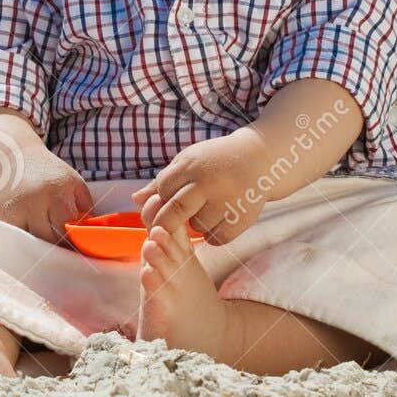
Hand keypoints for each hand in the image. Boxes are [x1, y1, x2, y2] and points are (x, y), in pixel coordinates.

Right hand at [0, 143, 93, 245]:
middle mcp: (31, 202)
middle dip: (58, 248)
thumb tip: (90, 239)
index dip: (74, 242)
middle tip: (64, 253)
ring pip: (29, 245)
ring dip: (40, 250)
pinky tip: (28, 242)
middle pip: (48, 240)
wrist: (11, 157)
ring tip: (47, 249)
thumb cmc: (48, 173)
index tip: (78, 248)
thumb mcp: (74, 183)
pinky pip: (13, 241)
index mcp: (54, 192)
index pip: (67, 228)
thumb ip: (85, 210)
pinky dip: (21, 245)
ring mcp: (11, 211)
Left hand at [131, 127, 275, 244]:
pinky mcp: (243, 216)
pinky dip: (214, 236)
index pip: (162, 191)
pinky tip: (219, 223)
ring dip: (196, 227)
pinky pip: (218, 238)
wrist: (261, 158)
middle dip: (166, 225)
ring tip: (205, 214)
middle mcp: (208, 182)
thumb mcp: (189, 162)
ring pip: (197, 228)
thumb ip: (163, 182)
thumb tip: (135, 200)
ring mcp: (227, 200)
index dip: (159, 203)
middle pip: (175, 212)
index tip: (163, 207)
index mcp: (191, 165)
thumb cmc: (216, 161)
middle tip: (169, 228)